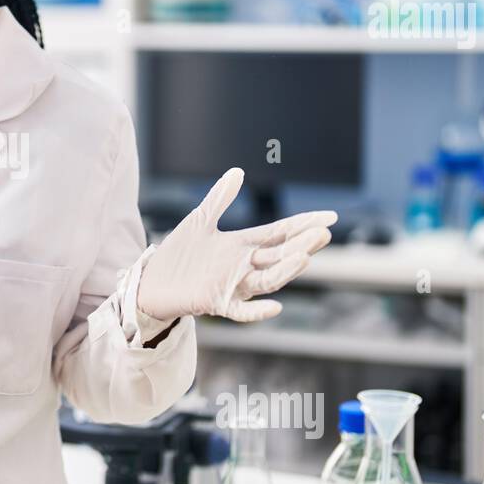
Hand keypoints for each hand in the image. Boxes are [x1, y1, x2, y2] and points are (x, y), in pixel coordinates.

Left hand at [137, 168, 336, 322]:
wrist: (153, 281)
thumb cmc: (179, 253)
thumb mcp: (200, 220)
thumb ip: (220, 198)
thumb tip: (238, 171)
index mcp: (244, 245)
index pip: (281, 233)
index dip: (304, 225)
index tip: (330, 217)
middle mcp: (244, 266)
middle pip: (280, 255)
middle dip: (302, 245)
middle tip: (323, 233)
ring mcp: (233, 285)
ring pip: (268, 280)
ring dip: (286, 271)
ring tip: (304, 257)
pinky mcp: (217, 302)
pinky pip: (241, 311)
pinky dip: (256, 311)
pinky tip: (275, 307)